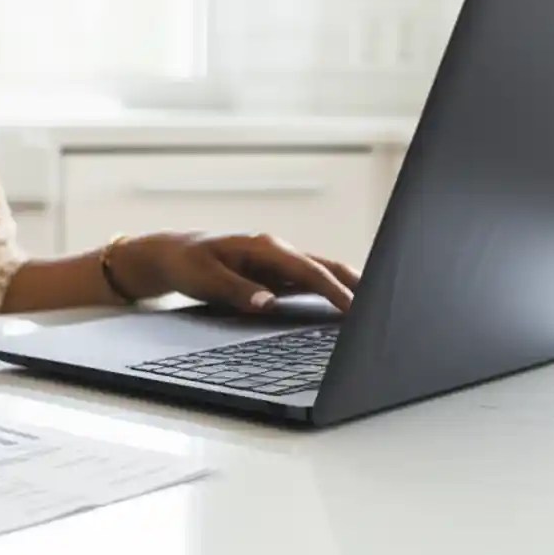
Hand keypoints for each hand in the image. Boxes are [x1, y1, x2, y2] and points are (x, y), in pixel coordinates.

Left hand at [114, 232, 360, 312]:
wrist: (170, 254)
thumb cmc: (186, 263)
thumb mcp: (204, 278)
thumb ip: (236, 291)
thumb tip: (268, 303)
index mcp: (263, 246)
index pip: (308, 269)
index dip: (334, 290)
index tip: (356, 308)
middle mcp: (276, 250)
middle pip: (325, 266)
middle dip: (355, 284)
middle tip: (383, 307)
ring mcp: (277, 261)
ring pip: (321, 272)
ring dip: (347, 287)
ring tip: (375, 308)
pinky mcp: (275, 272)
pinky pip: (309, 281)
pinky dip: (330, 291)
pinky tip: (346, 307)